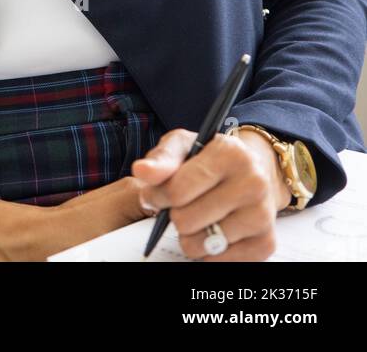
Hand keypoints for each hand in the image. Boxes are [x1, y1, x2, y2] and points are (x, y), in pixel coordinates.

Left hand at [130, 128, 291, 261]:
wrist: (252, 173)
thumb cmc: (209, 159)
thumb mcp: (183, 146)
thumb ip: (161, 159)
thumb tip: (141, 171)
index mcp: (231, 153)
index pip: (178, 190)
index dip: (157, 197)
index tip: (153, 196)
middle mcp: (254, 183)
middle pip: (187, 220)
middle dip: (174, 216)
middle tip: (179, 207)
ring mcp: (263, 215)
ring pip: (202, 245)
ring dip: (190, 236)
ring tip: (195, 219)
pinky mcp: (266, 243)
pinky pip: (220, 261)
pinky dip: (208, 252)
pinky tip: (212, 232)